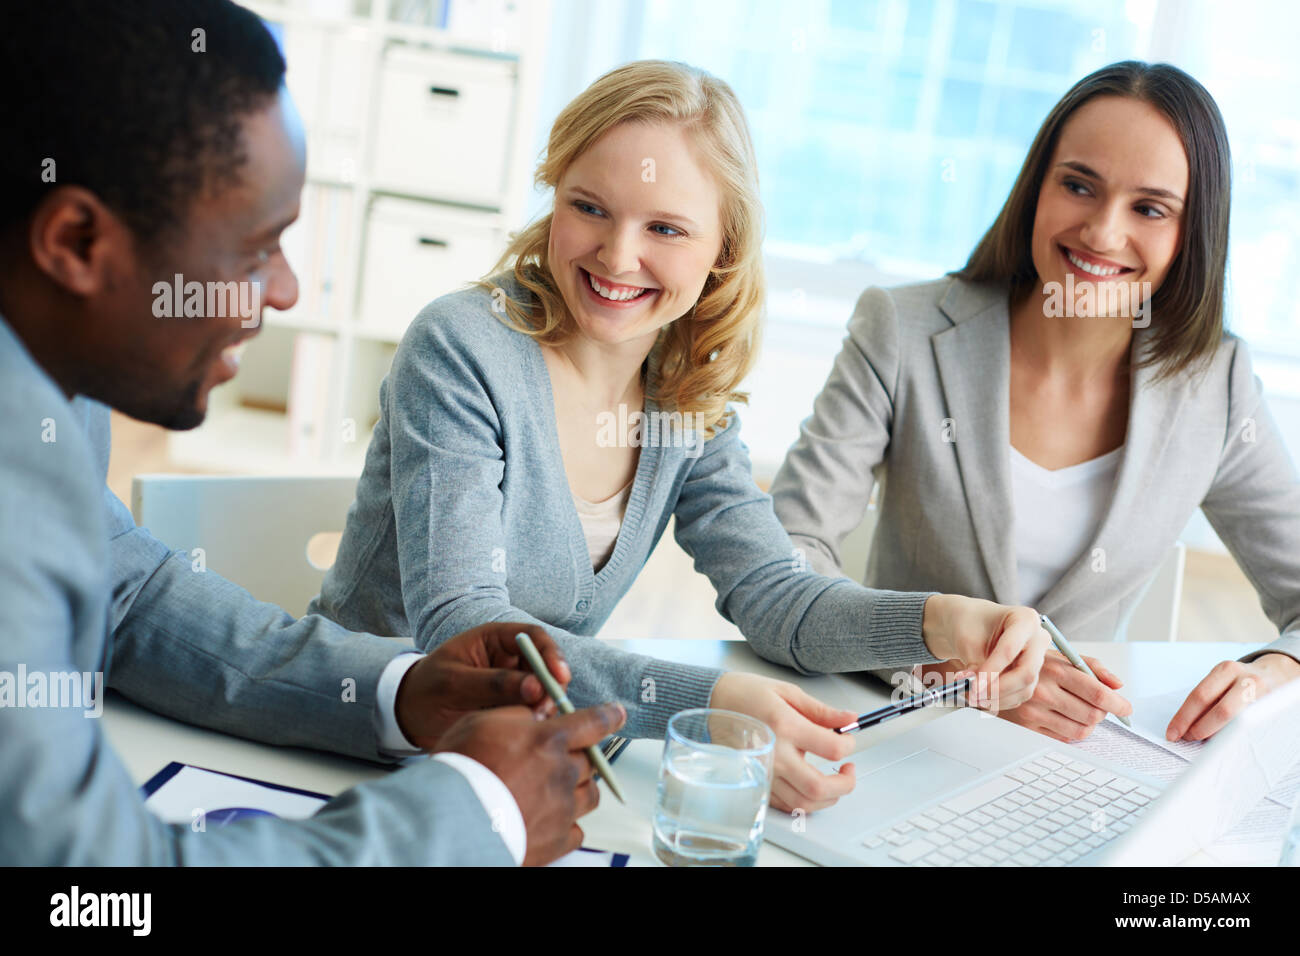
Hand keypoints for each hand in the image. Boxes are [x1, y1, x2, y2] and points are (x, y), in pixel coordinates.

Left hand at [395, 623, 568, 749]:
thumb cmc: (425, 689)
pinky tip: (525, 731)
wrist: (407, 715)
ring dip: (544, 706)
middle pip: (546, 666)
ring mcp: (512, 684)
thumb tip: (535, 688)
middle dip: (551, 686)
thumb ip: (493, 684)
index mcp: (494, 639)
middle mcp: (508, 659)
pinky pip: (532, 711)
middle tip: (545, 709)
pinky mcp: (510, 707)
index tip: (559, 677)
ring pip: (543, 691)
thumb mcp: (453, 683)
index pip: (533, 638)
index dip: (551, 654)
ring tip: (531, 722)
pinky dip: (534, 721)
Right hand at [436, 702, 626, 865]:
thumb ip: (517, 714)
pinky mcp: (557, 841)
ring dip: (579, 790)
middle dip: (580, 758)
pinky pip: (577, 831)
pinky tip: (548, 821)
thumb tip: (537, 713)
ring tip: (553, 792)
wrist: (453, 822)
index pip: (592, 722)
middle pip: (590, 761)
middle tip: (558, 761)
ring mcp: (563, 809)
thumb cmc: (461, 771)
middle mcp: (563, 773)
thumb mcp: (481, 723)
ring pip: (590, 795)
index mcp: (549, 740)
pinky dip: (567, 825)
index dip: (609, 716)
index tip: (617, 714)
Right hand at [709, 672, 859, 814]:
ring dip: (829, 797)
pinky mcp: (758, 781)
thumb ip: (821, 710)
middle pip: (819, 786)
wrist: (714, 703)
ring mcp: (765, 772)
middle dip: (845, 784)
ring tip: (834, 780)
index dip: (849, 745)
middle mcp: (775, 754)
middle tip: (849, 771)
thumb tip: (848, 719)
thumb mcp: (788, 693)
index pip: (831, 748)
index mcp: (785, 726)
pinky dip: (805, 801)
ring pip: (804, 803)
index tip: (847, 738)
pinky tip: (811, 786)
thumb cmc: (748, 694)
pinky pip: (786, 804)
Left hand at [921, 595, 1048, 711]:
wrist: (969, 623)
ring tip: (973, 695)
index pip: (1010, 650)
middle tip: (975, 694)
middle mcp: (1037, 639)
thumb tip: (978, 689)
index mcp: (1025, 619)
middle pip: (1026, 672)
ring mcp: (1036, 658)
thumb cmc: (969, 622)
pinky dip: (1000, 699)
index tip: (974, 685)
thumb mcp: (967, 640)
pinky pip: (1020, 694)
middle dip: (998, 688)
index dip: (991, 670)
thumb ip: (976, 664)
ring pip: (1024, 688)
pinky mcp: (1030, 674)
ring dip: (997, 697)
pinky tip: (983, 696)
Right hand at [998, 650, 1131, 742]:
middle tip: (1101, 707)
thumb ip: (1093, 667)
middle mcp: (1042, 691)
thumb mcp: (1061, 655)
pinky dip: (1072, 731)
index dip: (1117, 704)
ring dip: (1089, 724)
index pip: (1096, 692)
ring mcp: (1032, 711)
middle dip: (1104, 713)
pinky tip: (1064, 718)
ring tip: (1082, 712)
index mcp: (1054, 669)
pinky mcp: (1026, 727)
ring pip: (1081, 730)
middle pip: (1092, 715)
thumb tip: (1118, 685)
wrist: (993, 673)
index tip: (1126, 708)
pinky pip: (1064, 738)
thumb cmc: (1033, 663)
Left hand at [1167, 653, 1299, 741]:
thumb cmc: (1240, 682)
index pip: (1199, 696)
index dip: (1184, 718)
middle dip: (1200, 729)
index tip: (1172, 734)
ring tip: (1204, 740)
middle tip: (1187, 739)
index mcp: (1225, 670)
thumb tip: (1185, 728)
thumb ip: (1208, 699)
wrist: (1276, 674)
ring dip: (1217, 735)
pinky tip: (1225, 740)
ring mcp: (1263, 694)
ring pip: (1237, 721)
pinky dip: (1234, 736)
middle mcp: (1245, 679)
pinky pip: (1250, 726)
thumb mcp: (1223, 680)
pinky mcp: (1273, 707)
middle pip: (1220, 710)